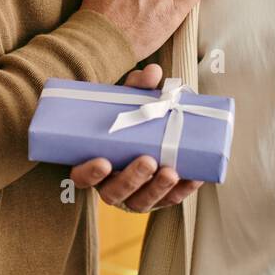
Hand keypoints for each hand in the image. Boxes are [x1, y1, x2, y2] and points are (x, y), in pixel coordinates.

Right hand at [68, 62, 203, 212]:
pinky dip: (182, 191)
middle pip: (115, 192)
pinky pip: (169, 200)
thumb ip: (137, 87)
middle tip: (147, 161)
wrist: (146, 130)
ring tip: (171, 172)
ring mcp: (133, 195)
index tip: (103, 162)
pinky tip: (193, 178)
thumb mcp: (127, 102)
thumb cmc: (128, 118)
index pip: (81, 177)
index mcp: (93, 164)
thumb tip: (153, 73)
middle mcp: (109, 184)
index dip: (89, 174)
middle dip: (132, 179)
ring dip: (157, 189)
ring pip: (141, 201)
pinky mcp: (157, 198)